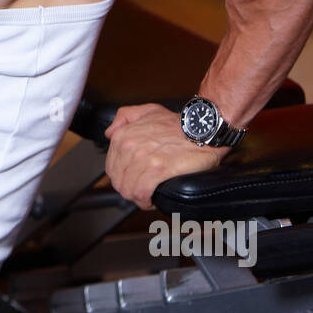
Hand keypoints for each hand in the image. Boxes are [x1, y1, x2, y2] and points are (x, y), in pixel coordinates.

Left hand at [104, 103, 227, 209]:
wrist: (202, 129)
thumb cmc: (178, 124)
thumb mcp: (148, 111)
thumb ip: (125, 117)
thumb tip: (110, 132)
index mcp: (124, 135)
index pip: (111, 168)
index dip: (121, 179)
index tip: (132, 181)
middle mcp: (130, 146)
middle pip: (119, 181)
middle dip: (129, 190)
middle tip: (141, 191)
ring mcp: (143, 158)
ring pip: (129, 189)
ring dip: (138, 198)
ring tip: (147, 196)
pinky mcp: (158, 169)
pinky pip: (142, 192)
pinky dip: (145, 201)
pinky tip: (152, 200)